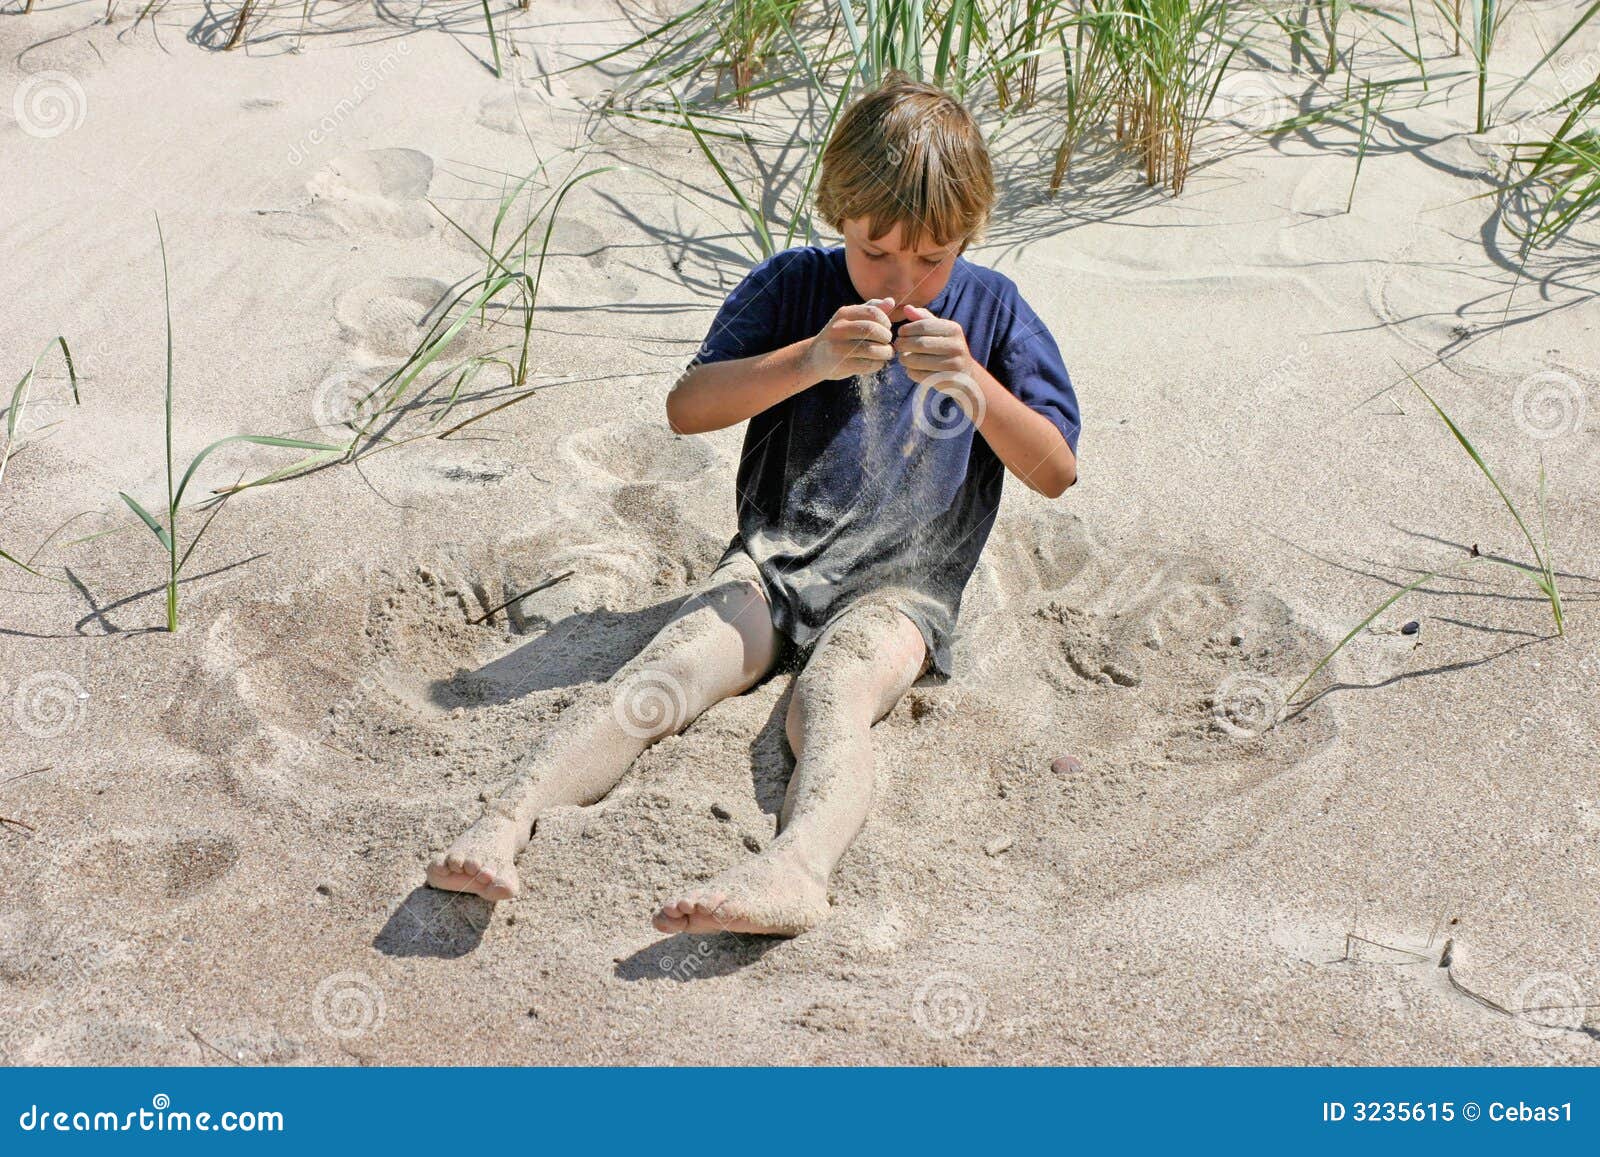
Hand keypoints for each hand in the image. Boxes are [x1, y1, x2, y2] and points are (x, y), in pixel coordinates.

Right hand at [804, 297, 894, 381]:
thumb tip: (891, 302)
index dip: (886, 321)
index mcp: (843, 314)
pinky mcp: (841, 364)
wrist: (815, 358)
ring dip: (885, 352)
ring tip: (886, 353)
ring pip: (872, 349)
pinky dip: (878, 364)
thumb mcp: (851, 318)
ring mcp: (838, 348)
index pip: (873, 312)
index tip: (886, 327)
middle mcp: (839, 329)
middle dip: (886, 337)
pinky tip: (877, 362)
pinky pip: (868, 364)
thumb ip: (871, 308)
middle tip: (887, 341)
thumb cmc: (840, 336)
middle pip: (873, 330)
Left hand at [894, 305, 982, 420]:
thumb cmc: (947, 349)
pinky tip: (910, 369)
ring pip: (918, 361)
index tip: (900, 333)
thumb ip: (923, 319)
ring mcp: (953, 364)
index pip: (923, 326)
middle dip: (903, 344)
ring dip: (904, 359)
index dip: (907, 329)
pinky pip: (921, 375)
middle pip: (920, 343)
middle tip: (897, 346)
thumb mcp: (939, 331)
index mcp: (953, 329)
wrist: (965, 375)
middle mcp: (956, 346)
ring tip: (902, 358)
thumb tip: (907, 308)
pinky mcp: (947, 380)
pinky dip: (911, 372)